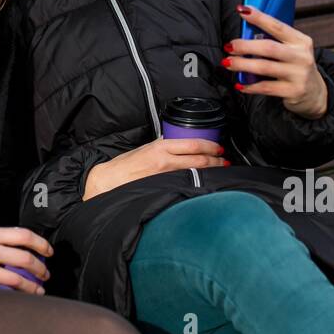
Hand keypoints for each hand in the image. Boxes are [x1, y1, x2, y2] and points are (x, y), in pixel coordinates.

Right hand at [0, 226, 53, 293]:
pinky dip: (12, 296)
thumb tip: (24, 248)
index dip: (41, 244)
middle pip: (25, 259)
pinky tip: (17, 299)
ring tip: (37, 290)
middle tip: (45, 275)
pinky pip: (0, 292)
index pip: (24, 236)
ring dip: (31, 287)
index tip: (49, 252)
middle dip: (40, 269)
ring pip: (16, 280)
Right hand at [83, 137, 228, 200]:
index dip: (210, 147)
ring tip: (220, 172)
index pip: (193, 144)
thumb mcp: (144, 149)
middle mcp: (165, 162)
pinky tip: (205, 185)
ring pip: (196, 173)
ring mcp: (165, 177)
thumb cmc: (124, 165)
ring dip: (211, 172)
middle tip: (225, 162)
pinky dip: (198, 183)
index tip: (219, 148)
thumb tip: (177, 145)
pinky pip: (186, 185)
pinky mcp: (163, 189)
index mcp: (161, 147)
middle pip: (199, 160)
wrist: (108, 181)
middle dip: (216, 161)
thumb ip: (162, 147)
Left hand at [225, 5, 328, 119]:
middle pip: (269, 47)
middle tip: (230, 45)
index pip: (278, 26)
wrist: (315, 93)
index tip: (242, 10)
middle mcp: (302, 56)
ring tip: (228, 62)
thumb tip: (246, 31)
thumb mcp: (293, 50)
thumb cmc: (296, 67)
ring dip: (243, 64)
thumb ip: (275, 41)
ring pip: (265, 67)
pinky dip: (250, 86)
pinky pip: (266, 87)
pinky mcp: (293, 91)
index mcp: (301, 41)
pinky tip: (240, 84)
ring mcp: (298, 75)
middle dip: (245, 45)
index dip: (259, 18)